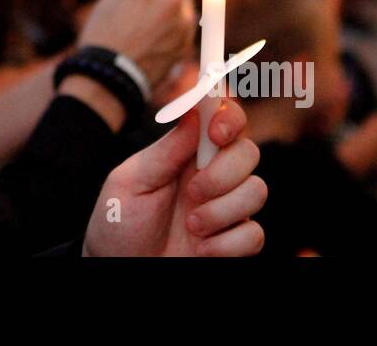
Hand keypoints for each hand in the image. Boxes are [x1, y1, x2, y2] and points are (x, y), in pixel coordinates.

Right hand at [79, 0, 193, 90]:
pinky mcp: (186, 40)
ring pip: (184, 1)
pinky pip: (188, 22)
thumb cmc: (102, 37)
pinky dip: (179, 23)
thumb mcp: (106, 3)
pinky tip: (162, 32)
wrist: (111, 76)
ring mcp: (181, 20)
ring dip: (174, 3)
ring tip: (156, 17)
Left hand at [83, 99, 265, 255]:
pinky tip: (201, 249)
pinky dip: (228, 244)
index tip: (217, 133)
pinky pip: (255, 234)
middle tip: (192, 193)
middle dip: (224, 173)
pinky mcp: (234, 241)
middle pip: (248, 153)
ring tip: (191, 227)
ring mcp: (227, 208)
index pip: (223, 120)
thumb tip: (194, 108)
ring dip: (222, 212)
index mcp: (188, 153)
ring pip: (257, 191)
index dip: (229, 117)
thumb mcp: (133, 181)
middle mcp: (213, 175)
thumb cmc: (119, 221)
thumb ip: (167, 148)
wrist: (120, 267)